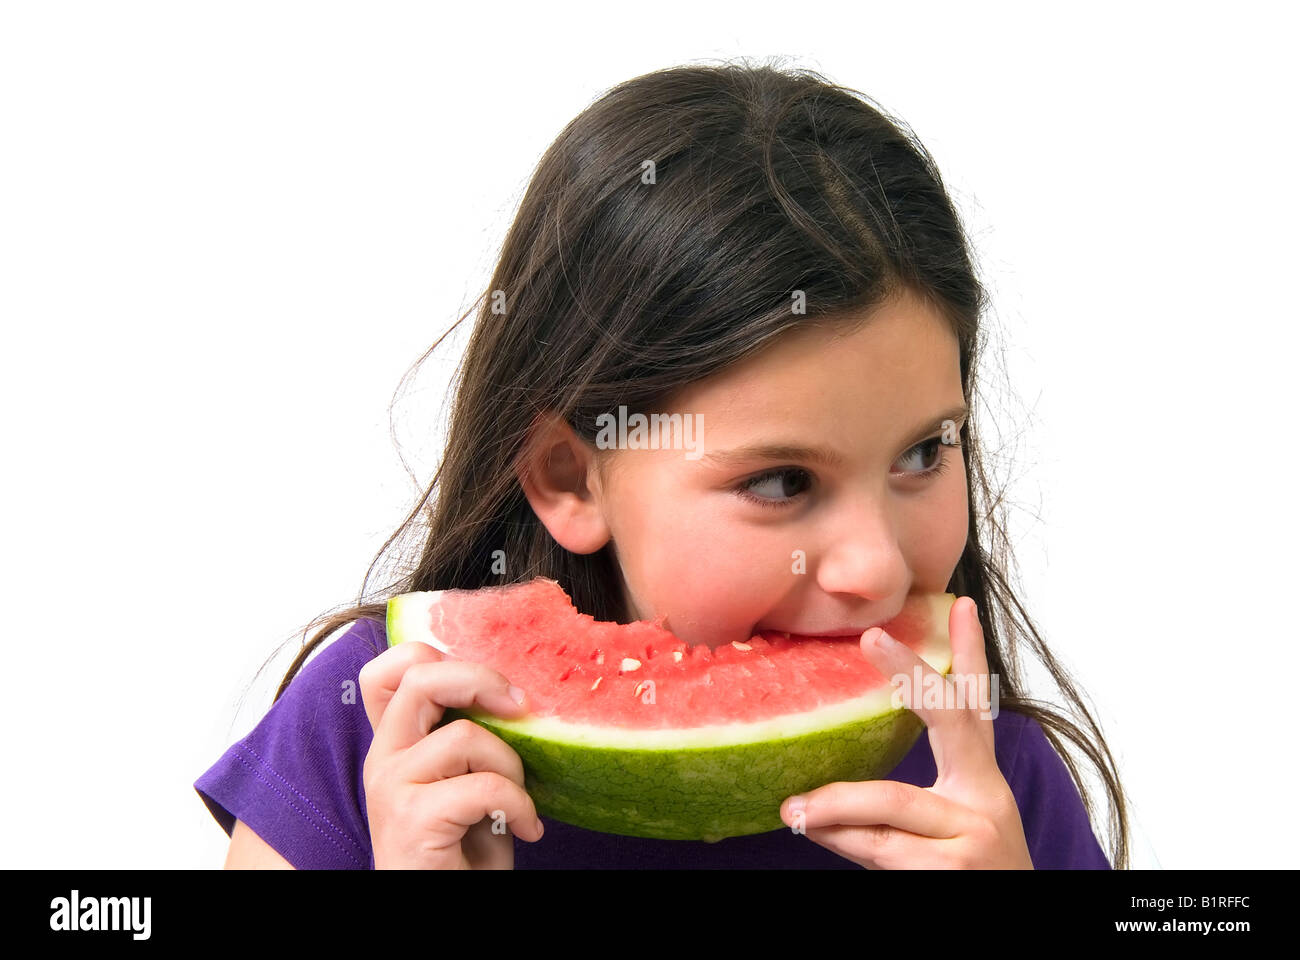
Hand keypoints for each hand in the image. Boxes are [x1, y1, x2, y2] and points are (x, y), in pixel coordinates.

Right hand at [359, 640, 544, 868]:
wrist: (443, 904)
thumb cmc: (461, 850)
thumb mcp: (465, 779)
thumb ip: (469, 735)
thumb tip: (517, 692)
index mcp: (395, 742)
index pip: (391, 669)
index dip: (437, 655)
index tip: (488, 685)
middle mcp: (383, 757)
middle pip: (421, 676)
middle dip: (482, 680)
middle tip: (520, 706)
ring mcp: (390, 787)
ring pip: (465, 735)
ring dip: (511, 765)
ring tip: (517, 801)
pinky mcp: (410, 820)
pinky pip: (483, 787)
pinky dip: (518, 805)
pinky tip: (526, 828)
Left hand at [779, 597, 1032, 868]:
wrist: (1018, 931)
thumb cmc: (967, 875)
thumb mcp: (947, 829)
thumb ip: (900, 801)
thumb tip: (821, 786)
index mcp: (982, 781)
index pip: (976, 706)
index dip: (969, 654)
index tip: (960, 604)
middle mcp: (986, 797)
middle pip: (949, 721)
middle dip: (911, 675)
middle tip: (872, 637)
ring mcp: (974, 833)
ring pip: (890, 804)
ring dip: (834, 806)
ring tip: (792, 808)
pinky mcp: (955, 869)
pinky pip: (882, 848)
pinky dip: (843, 842)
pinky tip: (816, 833)